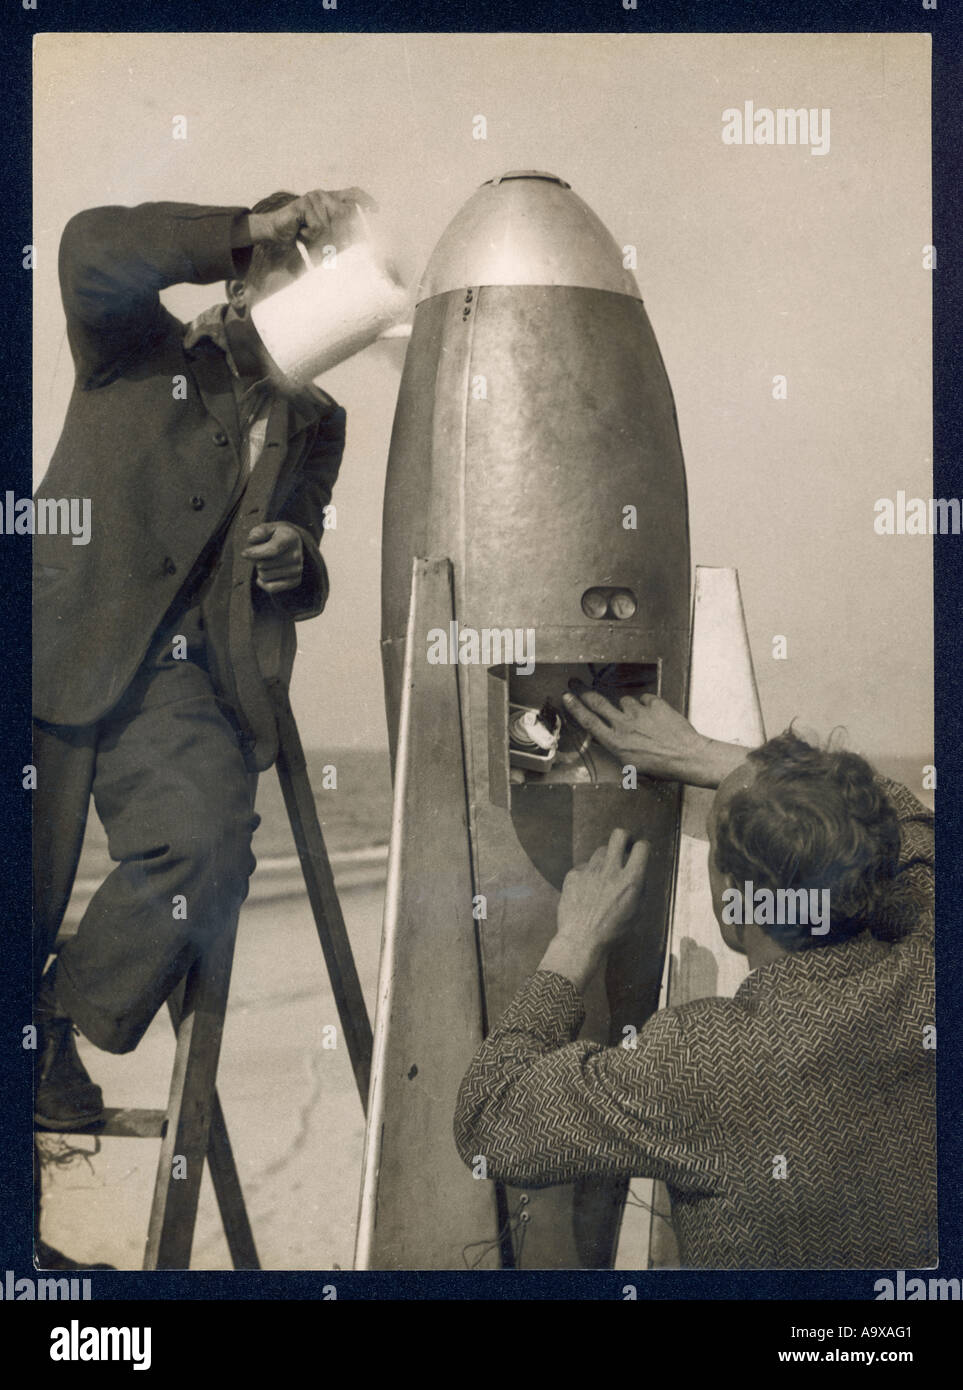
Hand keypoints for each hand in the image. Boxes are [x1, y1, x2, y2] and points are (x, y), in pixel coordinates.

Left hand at [242, 522, 303, 594]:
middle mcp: (296, 555)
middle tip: (259, 555)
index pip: (272, 550)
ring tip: (265, 563)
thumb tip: (252, 539)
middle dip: (256, 560)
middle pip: (263, 565)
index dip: (255, 553)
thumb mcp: (267, 528)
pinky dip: (263, 582)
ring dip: (260, 570)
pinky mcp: (295, 581)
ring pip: (265, 576)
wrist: (291, 545)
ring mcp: (297, 569)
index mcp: (290, 537)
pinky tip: (264, 575)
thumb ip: (259, 531)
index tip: (244, 553)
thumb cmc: (274, 536)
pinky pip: (271, 588)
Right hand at [248, 187, 377, 249]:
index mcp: (331, 200)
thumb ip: (341, 234)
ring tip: (306, 234)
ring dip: (319, 237)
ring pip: (330, 223)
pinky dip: (310, 235)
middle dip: (339, 233)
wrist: (275, 233)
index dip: (366, 200)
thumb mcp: (324, 236)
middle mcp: (324, 195)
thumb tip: (361, 239)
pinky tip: (299, 231)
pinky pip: (318, 226)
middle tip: (322, 241)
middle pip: (345, 214)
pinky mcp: (304, 203)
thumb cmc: (300, 235)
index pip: (353, 194)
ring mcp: (314, 197)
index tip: (377, 210)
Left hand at [540, 830, 648, 989]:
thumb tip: (638, 875)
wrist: (581, 940)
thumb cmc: (613, 932)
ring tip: (603, 876)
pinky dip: (587, 874)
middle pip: (618, 835)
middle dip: (624, 838)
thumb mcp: (636, 914)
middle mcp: (611, 870)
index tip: (639, 852)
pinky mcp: (573, 875)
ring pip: (600, 851)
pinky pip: (583, 867)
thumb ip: (639, 890)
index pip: (642, 848)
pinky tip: (586, 889)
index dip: (642, 847)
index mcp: (631, 880)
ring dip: (605, 860)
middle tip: (624, 847)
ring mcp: (590, 870)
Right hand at [561, 686, 746, 788]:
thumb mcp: (632, 765)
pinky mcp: (655, 704)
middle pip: (598, 703)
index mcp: (616, 742)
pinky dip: (648, 706)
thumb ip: (617, 748)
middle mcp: (624, 724)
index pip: (589, 721)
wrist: (688, 757)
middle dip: (585, 692)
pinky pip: (646, 699)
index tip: (567, 697)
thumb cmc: (662, 766)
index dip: (575, 708)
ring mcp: (639, 712)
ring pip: (625, 701)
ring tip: (642, 721)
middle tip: (577, 685)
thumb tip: (607, 738)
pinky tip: (655, 717)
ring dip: (629, 708)